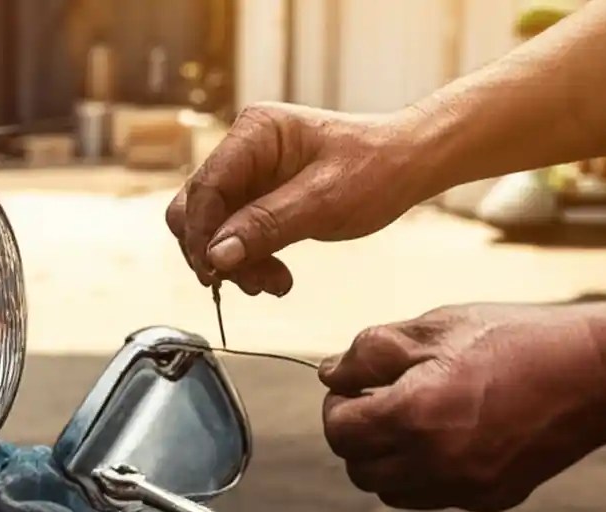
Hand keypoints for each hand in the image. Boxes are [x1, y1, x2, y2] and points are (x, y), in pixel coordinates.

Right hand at [166, 102, 428, 295]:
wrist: (406, 166)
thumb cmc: (376, 168)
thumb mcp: (324, 201)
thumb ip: (266, 226)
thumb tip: (216, 255)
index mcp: (254, 133)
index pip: (205, 187)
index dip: (203, 235)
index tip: (215, 273)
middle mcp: (243, 150)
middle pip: (198, 210)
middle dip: (217, 253)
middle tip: (251, 283)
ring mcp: (248, 176)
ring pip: (213, 229)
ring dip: (236, 264)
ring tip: (274, 283)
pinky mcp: (258, 200)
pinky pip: (235, 237)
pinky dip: (249, 262)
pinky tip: (277, 276)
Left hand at [319, 303, 605, 511]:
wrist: (595, 372)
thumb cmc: (515, 339)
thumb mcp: (435, 327)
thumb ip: (371, 352)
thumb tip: (330, 374)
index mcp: (413, 415)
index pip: (339, 431)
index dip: (336, 406)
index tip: (351, 387)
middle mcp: (434, 462)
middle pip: (358, 468)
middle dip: (356, 436)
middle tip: (375, 401)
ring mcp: (464, 487)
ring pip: (390, 491)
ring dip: (385, 460)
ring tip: (410, 419)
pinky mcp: (491, 498)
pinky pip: (433, 496)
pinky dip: (423, 472)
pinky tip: (448, 435)